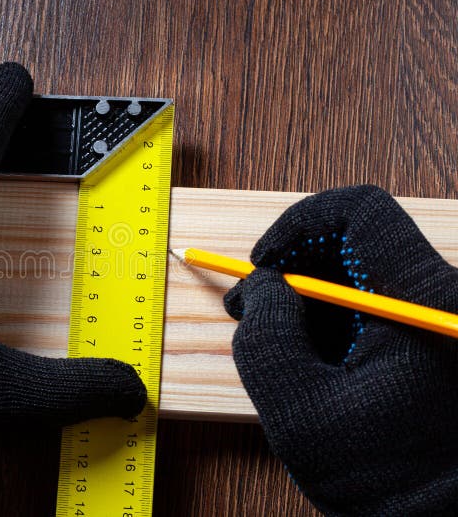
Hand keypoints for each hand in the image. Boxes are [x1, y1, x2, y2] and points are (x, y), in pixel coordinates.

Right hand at [224, 185, 457, 514]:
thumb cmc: (384, 480)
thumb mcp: (299, 412)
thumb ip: (265, 336)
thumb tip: (262, 286)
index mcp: (421, 303)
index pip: (358, 211)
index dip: (297, 225)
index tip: (263, 266)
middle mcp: (441, 299)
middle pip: (356, 239)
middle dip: (293, 266)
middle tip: (253, 307)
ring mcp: (440, 318)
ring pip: (361, 272)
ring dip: (308, 296)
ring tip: (279, 343)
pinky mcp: (433, 337)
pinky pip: (374, 302)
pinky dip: (332, 318)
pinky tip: (311, 357)